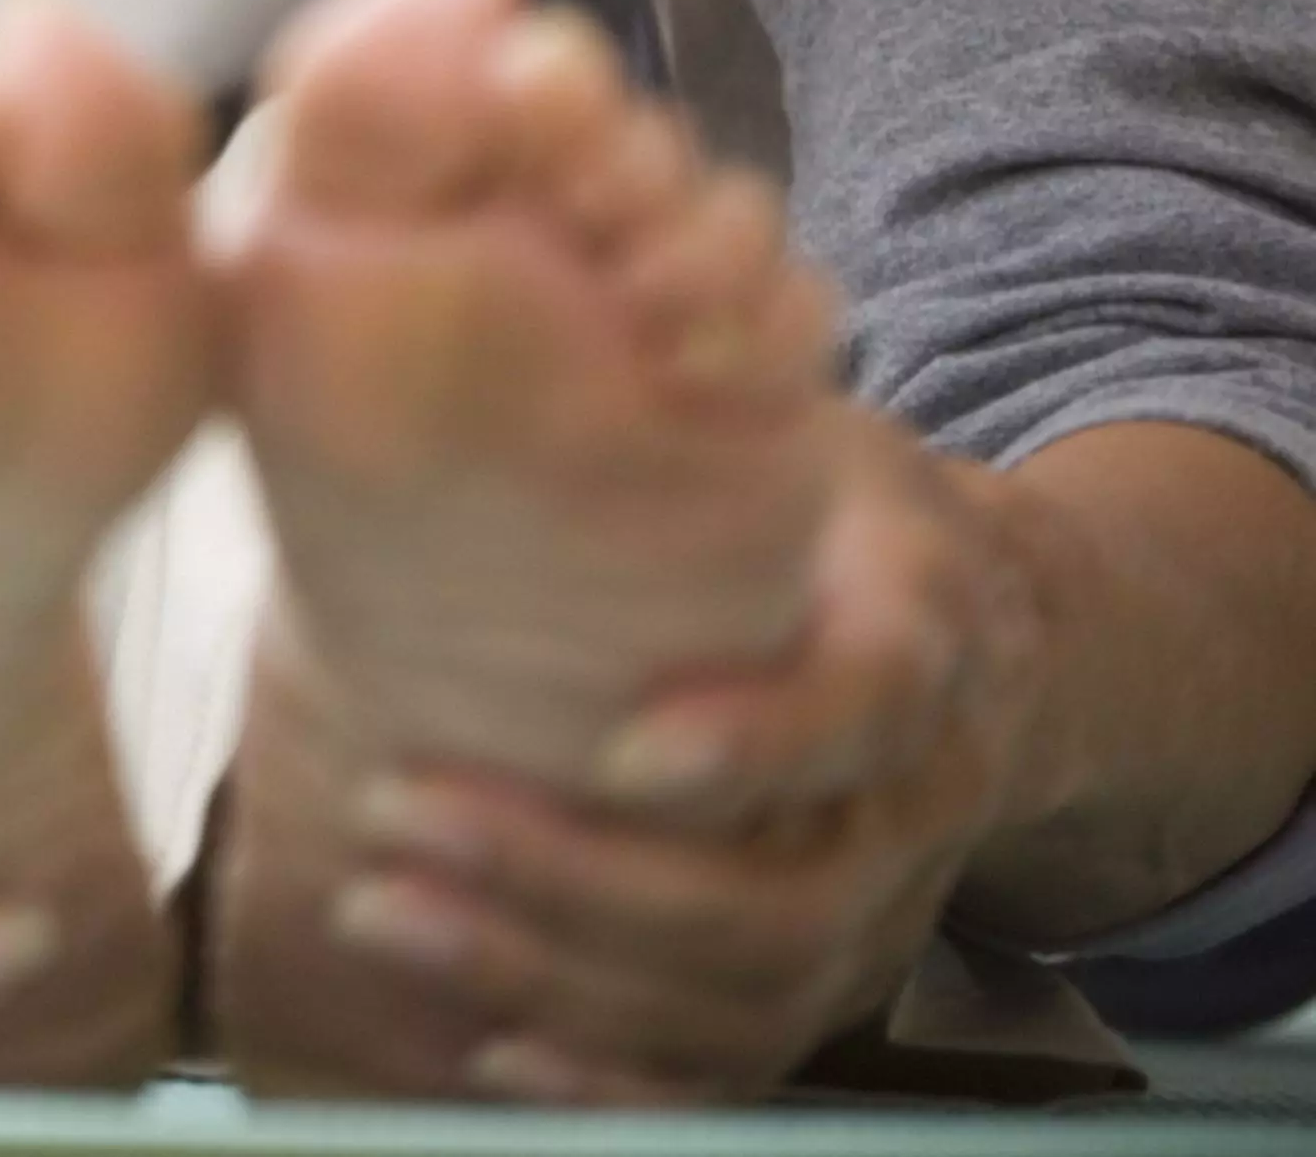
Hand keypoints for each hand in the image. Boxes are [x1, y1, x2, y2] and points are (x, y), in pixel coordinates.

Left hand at [287, 410, 1036, 1102]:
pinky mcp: (813, 975)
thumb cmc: (808, 499)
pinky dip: (613, 1081)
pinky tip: (488, 1050)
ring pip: (740, 996)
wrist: (943, 614)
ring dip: (553, 971)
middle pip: (777, 895)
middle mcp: (908, 801)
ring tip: (386, 906)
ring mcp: (869, 907)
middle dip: (578, 876)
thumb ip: (680, 374)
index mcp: (911, 637)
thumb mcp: (782, 415)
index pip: (863, 705)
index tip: (618, 747)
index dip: (752, 742)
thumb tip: (488, 256)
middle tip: (399, 809)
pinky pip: (730, 1071)